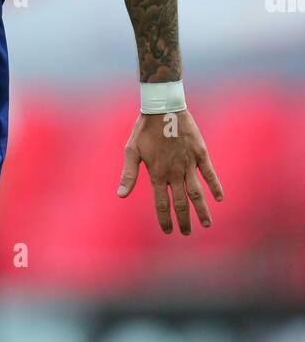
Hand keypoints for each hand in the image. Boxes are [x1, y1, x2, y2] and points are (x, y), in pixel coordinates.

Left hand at [117, 110, 222, 234]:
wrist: (163, 107)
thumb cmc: (144, 129)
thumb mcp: (132, 151)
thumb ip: (128, 175)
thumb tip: (120, 196)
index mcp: (157, 174)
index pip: (161, 203)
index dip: (165, 219)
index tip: (168, 231)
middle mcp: (174, 172)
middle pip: (180, 203)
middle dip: (184, 220)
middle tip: (186, 234)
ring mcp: (189, 164)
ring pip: (197, 192)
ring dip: (202, 210)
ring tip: (206, 224)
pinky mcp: (200, 153)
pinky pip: (209, 173)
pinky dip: (215, 186)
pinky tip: (220, 198)